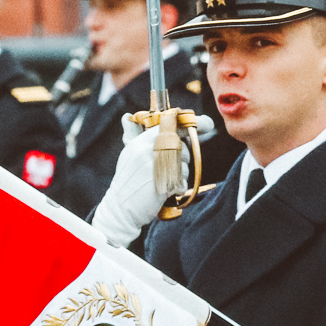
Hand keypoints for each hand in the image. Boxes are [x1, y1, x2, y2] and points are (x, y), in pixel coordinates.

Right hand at [90, 112, 200, 246]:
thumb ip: (133, 136)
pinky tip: (168, 190)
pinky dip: (180, 187)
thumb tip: (127, 116)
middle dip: (183, 156)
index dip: (189, 125)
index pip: (168, 126)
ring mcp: (153, 168)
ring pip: (184, 164)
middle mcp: (146, 152)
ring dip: (182, 173)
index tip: (206, 124)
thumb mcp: (128, 156)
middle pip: (180, 145)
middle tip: (173, 167)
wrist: (119, 210)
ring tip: (167, 181)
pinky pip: (182, 181)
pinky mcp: (160, 185)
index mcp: (139, 142)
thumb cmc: (127, 183)